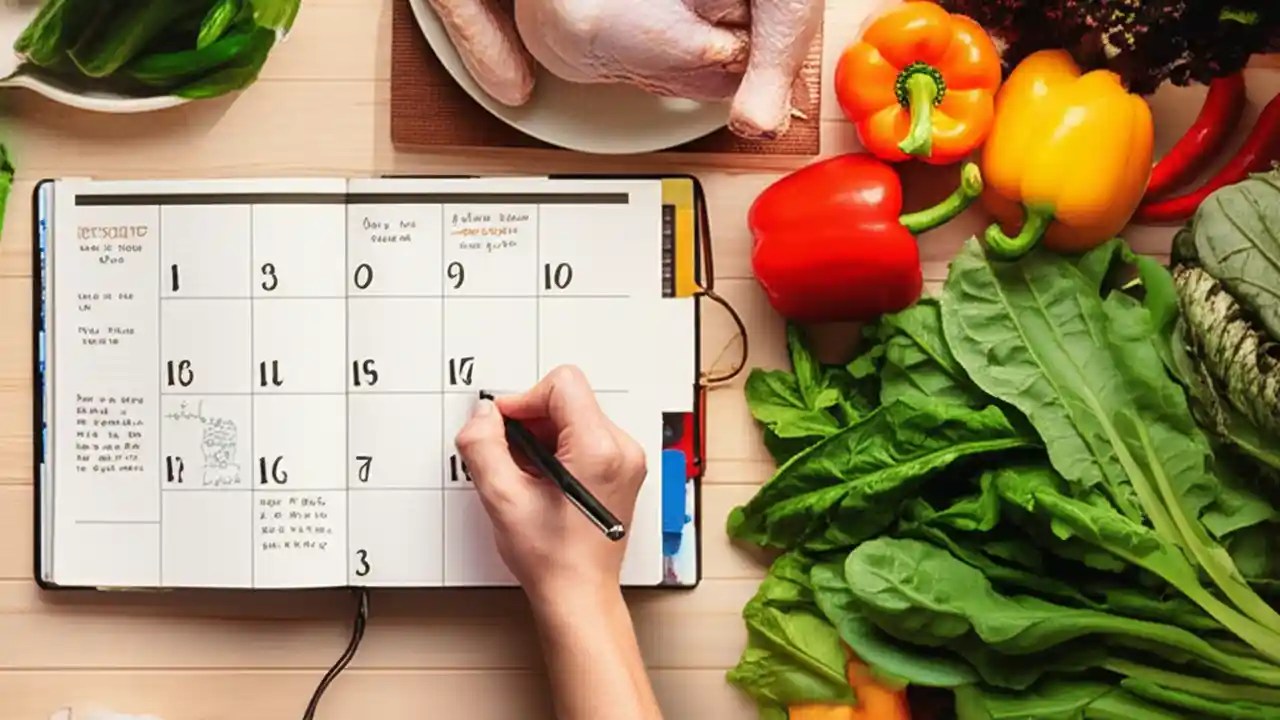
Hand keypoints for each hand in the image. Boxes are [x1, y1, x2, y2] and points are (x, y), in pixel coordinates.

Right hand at [455, 365, 646, 603]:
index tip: (504, 425)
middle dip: (531, 422)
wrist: (578, 594)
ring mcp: (626, 460)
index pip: (563, 384)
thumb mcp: (503, 498)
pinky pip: (585, 437)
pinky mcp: (622, 470)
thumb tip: (483, 415)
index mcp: (600, 450)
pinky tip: (542, 481)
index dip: (523, 399)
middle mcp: (622, 449)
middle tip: (511, 457)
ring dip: (542, 437)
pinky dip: (557, 449)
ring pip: (575, 417)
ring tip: (526, 475)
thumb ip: (484, 446)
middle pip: (569, 400)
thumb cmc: (553, 559)